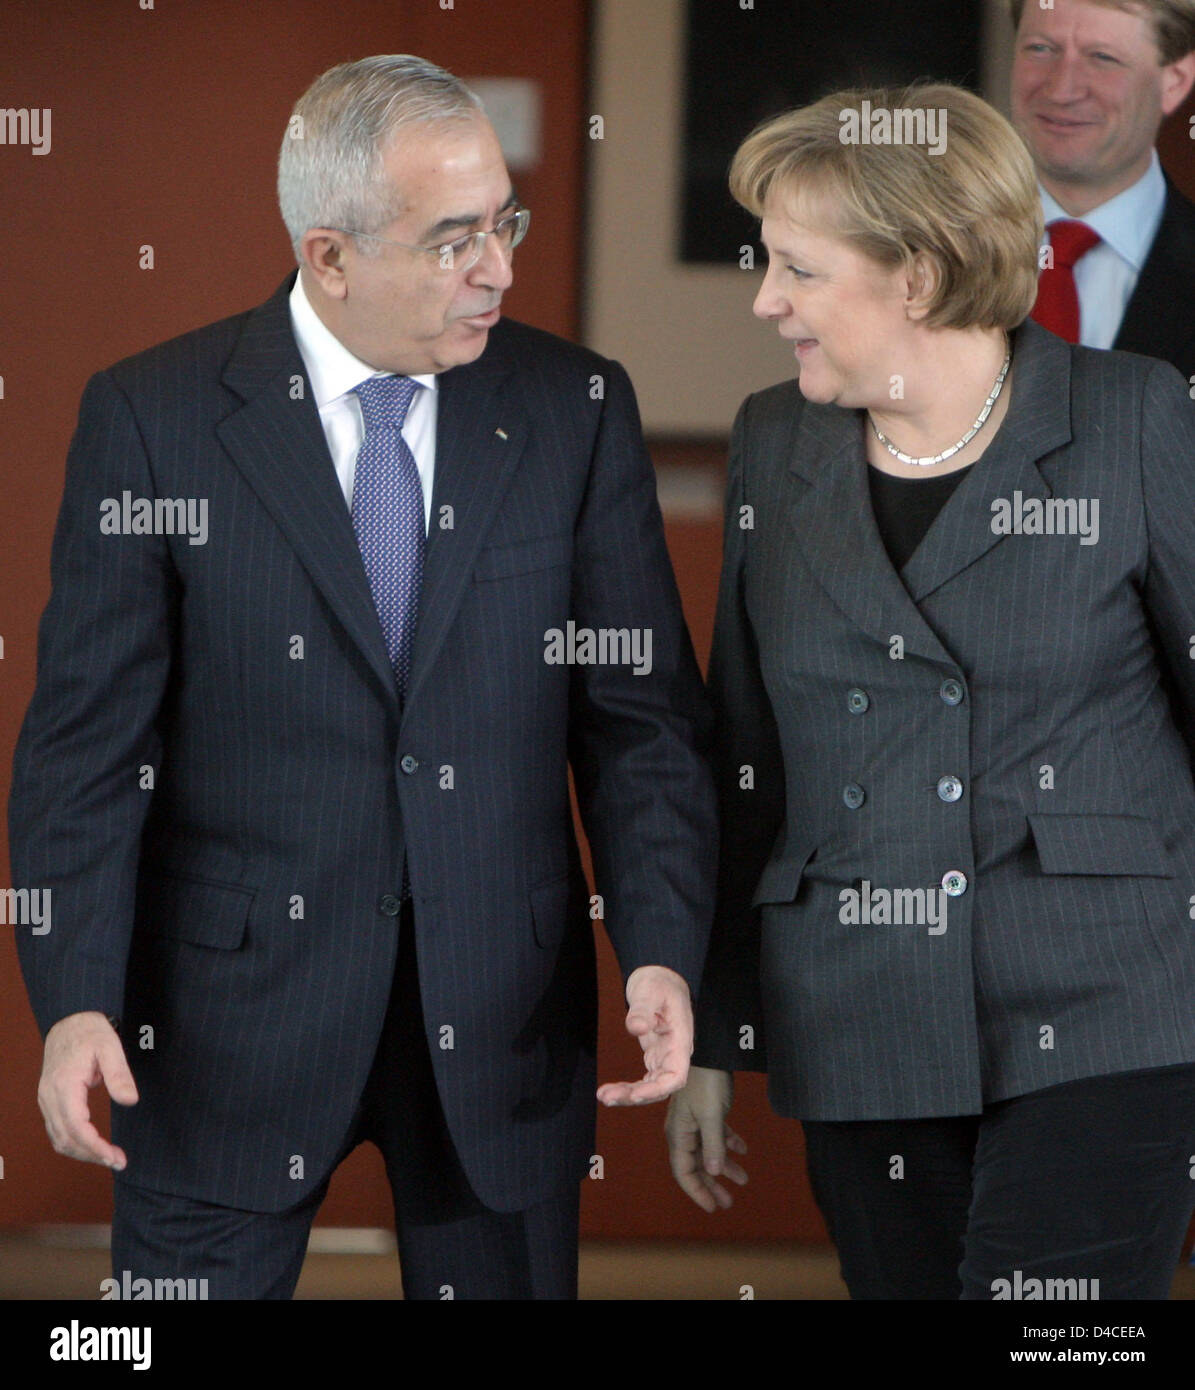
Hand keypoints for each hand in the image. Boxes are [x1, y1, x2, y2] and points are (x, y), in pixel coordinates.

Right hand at [38, 1011, 138, 1168]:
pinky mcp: (49, 1101)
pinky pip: (56, 1130)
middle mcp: (49, 1097)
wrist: (69, 1021)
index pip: (76, 1128)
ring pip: (58, 1139)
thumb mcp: (110, 1047)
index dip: (95, 1147)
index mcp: (64, 1085)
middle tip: (118, 1161)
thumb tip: (130, 1101)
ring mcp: (46, 1100)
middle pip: (65, 1139)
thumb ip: (119, 1075)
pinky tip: (92, 1145)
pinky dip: (73, 1143)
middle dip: (91, 1155)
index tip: (115, 1157)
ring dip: (82, 1153)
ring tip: (108, 1156)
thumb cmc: (90, 1032)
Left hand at [596, 964, 692, 1105]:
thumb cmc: (658, 983)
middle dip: (636, 1096)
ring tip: (604, 1096)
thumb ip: (643, 1009)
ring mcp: (666, 1056)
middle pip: (661, 1086)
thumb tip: (636, 1028)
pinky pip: (645, 1080)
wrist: (660, 978)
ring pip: (652, 1086)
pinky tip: (611, 1090)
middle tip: (607, 1097)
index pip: (676, 1076)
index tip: (635, 1095)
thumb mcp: (649, 991)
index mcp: (680, 1039)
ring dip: (630, 1095)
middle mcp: (675, 1053)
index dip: (658, 1089)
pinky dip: (629, 1087)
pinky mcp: (655, 1056)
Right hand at [666, 1065, 746, 1211]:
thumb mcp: (711, 1116)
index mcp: (679, 1135)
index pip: (683, 1172)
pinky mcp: (707, 1111)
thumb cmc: (705, 1082)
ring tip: (744, 1180)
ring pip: (709, 1152)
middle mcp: (684, 1131)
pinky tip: (744, 1151)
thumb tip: (714, 1173)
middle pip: (696, 1166)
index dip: (698, 1192)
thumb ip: (713, 1145)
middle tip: (729, 1203)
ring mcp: (695, 1121)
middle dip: (712, 1185)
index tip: (714, 1208)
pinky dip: (730, 1144)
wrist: (708, 1050)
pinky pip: (717, 1135)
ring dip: (725, 1167)